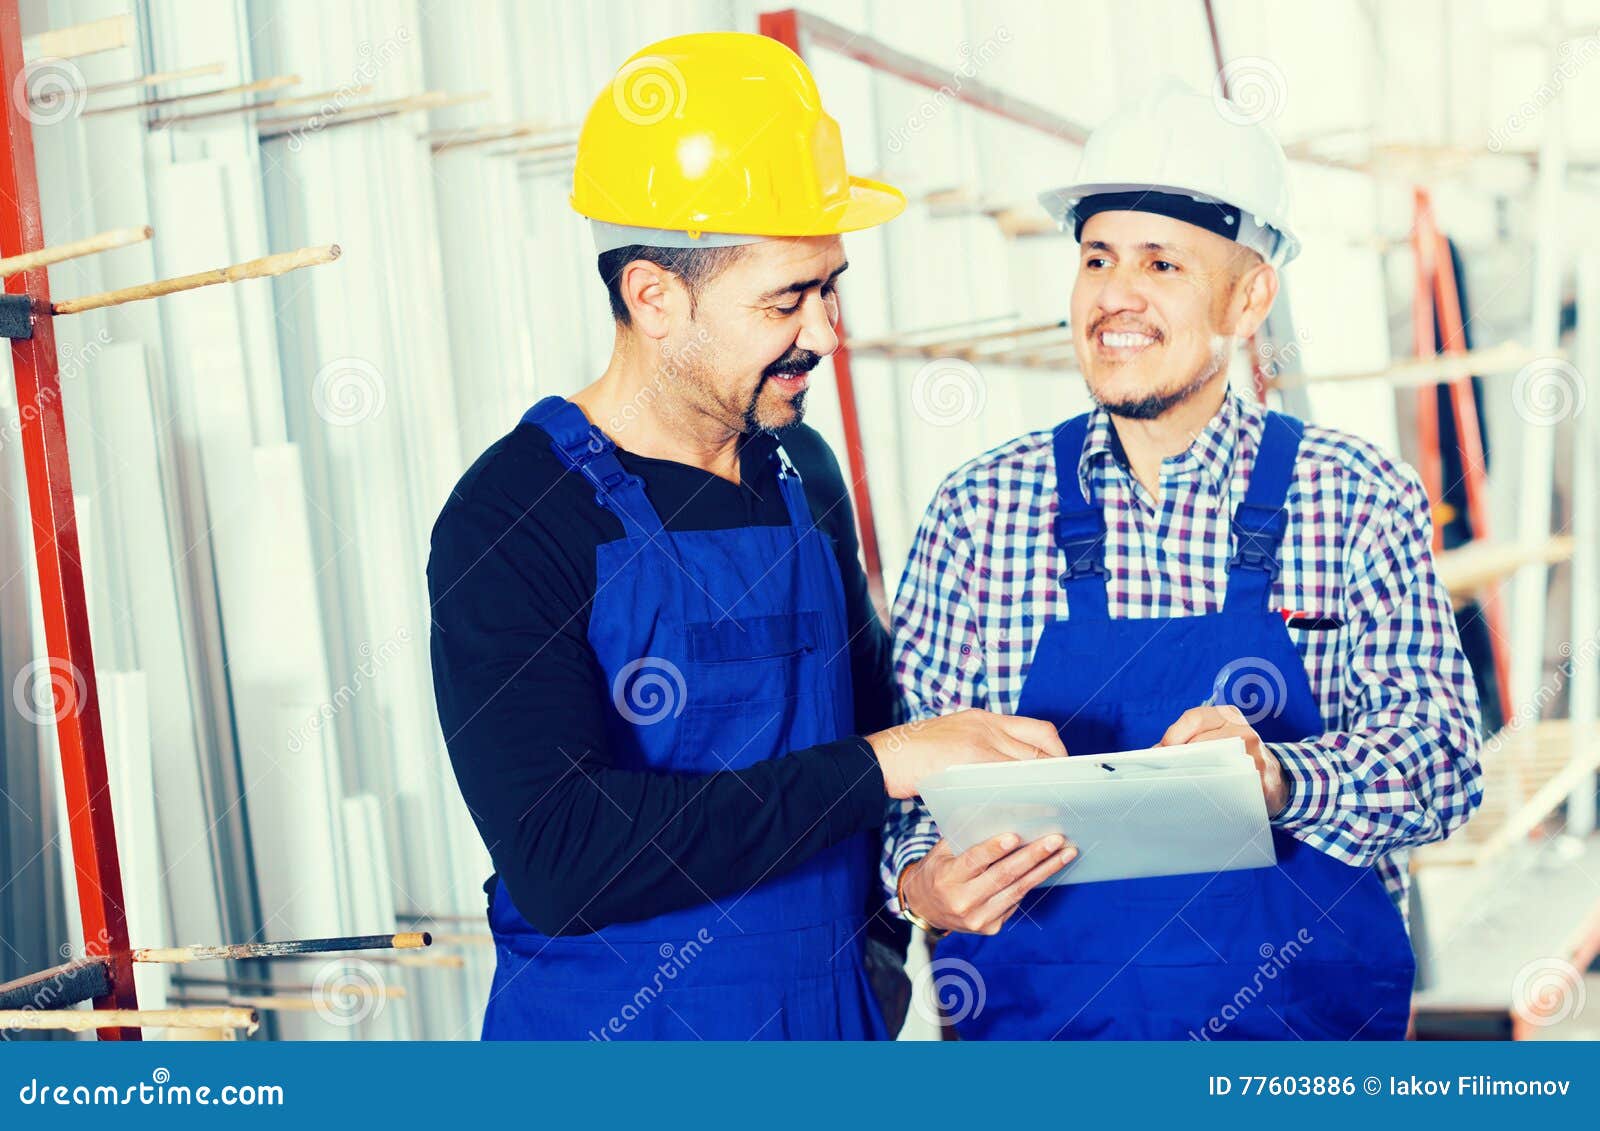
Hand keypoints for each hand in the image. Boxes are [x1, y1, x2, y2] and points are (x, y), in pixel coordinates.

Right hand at [866, 709, 1066, 799]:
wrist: (881, 759)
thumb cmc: (917, 753)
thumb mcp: (956, 737)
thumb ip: (986, 746)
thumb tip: (1020, 768)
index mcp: (985, 718)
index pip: (1039, 731)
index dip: (1058, 752)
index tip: (1065, 771)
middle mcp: (985, 726)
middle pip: (1039, 750)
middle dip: (1057, 774)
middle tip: (1068, 795)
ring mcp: (977, 744)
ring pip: (1026, 767)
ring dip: (1043, 790)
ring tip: (1053, 808)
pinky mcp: (967, 764)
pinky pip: (1005, 783)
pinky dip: (1020, 798)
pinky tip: (1024, 814)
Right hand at [900, 834, 1077, 934]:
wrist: (926, 909)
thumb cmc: (938, 871)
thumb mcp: (943, 852)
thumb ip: (967, 837)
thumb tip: (1004, 817)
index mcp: (946, 879)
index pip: (973, 862)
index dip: (993, 849)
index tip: (1014, 836)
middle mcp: (962, 902)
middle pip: (1002, 876)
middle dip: (1032, 856)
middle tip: (1055, 840)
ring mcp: (978, 919)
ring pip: (1017, 890)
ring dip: (1045, 870)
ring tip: (1065, 853)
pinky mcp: (991, 927)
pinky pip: (1016, 901)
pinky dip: (1033, 882)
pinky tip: (1049, 867)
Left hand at [1159, 704, 1287, 815]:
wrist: (1274, 779)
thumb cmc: (1233, 757)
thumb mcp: (1215, 739)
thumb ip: (1185, 741)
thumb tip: (1153, 753)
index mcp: (1228, 716)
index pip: (1195, 718)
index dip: (1174, 735)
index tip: (1160, 751)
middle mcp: (1243, 731)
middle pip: (1201, 741)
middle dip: (1179, 757)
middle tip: (1164, 772)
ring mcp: (1254, 754)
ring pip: (1215, 761)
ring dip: (1194, 774)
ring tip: (1181, 783)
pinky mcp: (1261, 778)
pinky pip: (1233, 783)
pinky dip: (1215, 790)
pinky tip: (1205, 796)